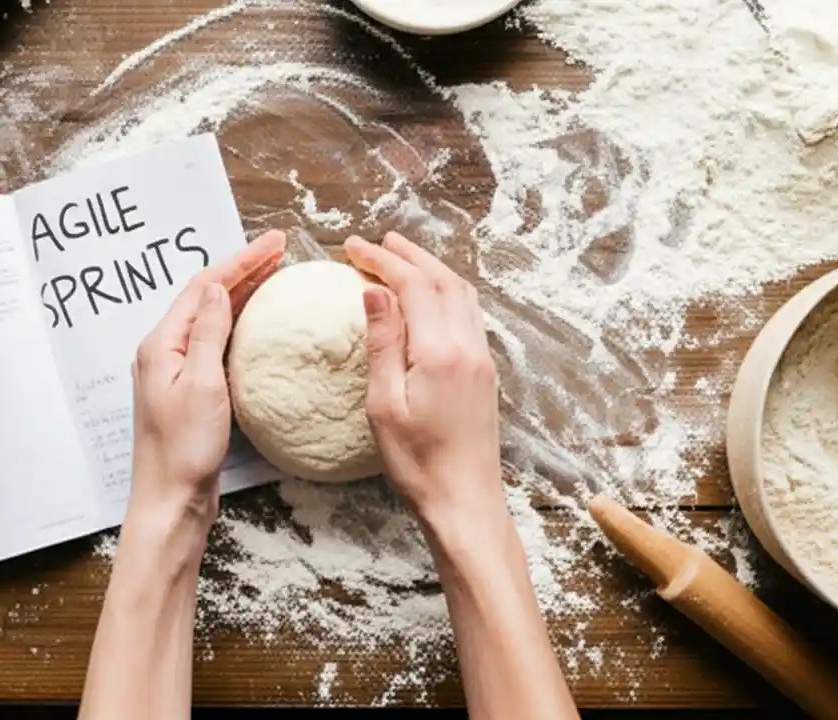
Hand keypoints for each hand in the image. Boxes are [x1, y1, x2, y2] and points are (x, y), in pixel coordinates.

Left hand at [129, 230, 286, 524]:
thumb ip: (208, 332)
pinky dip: (236, 323)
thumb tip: (216, 286)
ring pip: (210, 318)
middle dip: (243, 270)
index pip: (203, 286)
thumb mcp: (202, 385)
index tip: (274, 243)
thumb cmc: (184, 451)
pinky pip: (213, 342)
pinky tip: (255, 322)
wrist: (171, 502)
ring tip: (273, 275)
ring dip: (241, 293)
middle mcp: (163, 352)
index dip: (240, 260)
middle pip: (205, 297)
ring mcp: (174, 371)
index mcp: (161, 344)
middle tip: (280, 251)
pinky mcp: (188, 390)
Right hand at [344, 232, 503, 523]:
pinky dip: (447, 291)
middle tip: (378, 242)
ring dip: (432, 269)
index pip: (412, 285)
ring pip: (461, 293)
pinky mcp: (485, 373)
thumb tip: (375, 292)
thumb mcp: (385, 405)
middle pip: (442, 280)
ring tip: (403, 258)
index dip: (382, 260)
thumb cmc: (418, 463)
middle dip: (409, 254)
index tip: (353, 247)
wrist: (465, 500)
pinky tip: (431, 297)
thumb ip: (383, 343)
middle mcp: (468, 347)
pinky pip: (469, 314)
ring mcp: (481, 359)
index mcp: (440, 352)